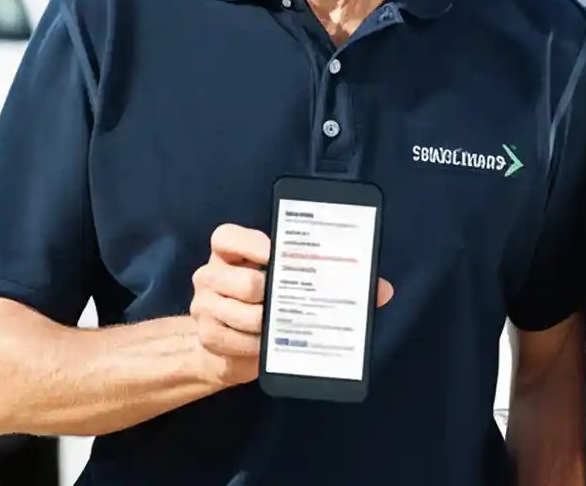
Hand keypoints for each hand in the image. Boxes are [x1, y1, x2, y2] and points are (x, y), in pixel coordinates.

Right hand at [189, 224, 393, 388]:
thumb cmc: (265, 307)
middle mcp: (210, 274)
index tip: (276, 253)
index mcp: (229, 253)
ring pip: (240, 313)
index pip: (227, 237)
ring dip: (266, 325)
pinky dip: (255, 345)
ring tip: (279, 326)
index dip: (251, 243)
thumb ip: (330, 281)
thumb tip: (381, 289)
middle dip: (270, 295)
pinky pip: (234, 340)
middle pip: (242, 281)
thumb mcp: (287, 288)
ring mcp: (204, 305)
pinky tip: (265, 345)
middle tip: (286, 302)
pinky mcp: (206, 335)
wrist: (224, 349)